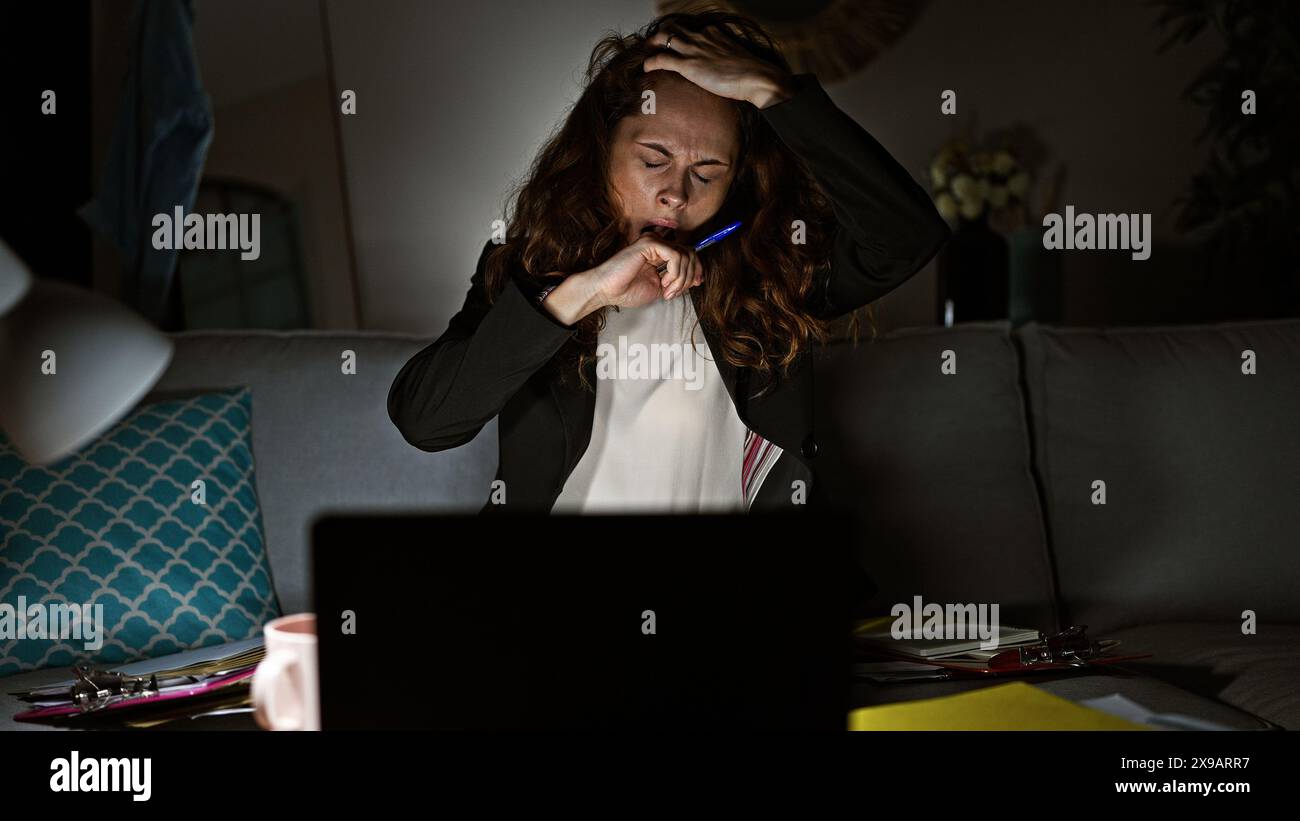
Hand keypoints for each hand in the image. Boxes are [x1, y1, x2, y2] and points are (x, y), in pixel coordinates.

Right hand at [586, 231, 702, 309]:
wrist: (607, 290)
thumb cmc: (627, 290)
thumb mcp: (660, 288)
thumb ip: (677, 281)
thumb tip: (696, 278)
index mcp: (659, 253)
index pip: (688, 254)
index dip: (697, 268)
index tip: (697, 283)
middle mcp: (658, 244)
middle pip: (690, 253)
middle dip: (690, 275)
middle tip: (675, 291)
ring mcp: (653, 241)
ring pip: (685, 255)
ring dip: (681, 278)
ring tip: (667, 290)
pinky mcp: (649, 243)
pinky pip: (675, 255)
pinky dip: (675, 273)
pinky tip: (664, 283)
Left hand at [642, 25, 795, 108]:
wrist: (755, 77)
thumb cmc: (751, 72)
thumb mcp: (737, 58)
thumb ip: (726, 59)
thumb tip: (726, 71)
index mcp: (714, 33)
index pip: (693, 29)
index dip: (684, 35)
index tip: (680, 44)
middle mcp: (702, 36)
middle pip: (675, 28)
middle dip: (663, 33)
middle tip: (656, 43)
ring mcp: (694, 49)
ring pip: (665, 37)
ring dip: (653, 44)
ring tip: (648, 52)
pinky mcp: (688, 64)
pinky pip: (662, 58)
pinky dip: (651, 62)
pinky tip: (646, 68)